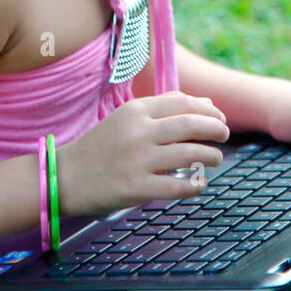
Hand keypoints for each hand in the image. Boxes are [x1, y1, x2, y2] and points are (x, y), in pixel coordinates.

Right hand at [56, 91, 229, 216]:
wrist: (65, 176)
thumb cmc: (100, 147)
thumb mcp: (125, 118)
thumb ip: (161, 109)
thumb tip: (204, 104)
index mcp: (135, 110)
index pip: (183, 103)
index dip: (208, 110)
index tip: (219, 118)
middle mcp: (138, 131)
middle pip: (191, 124)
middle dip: (216, 129)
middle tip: (224, 135)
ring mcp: (137, 159)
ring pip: (190, 153)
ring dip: (211, 156)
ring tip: (214, 158)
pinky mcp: (136, 187)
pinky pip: (177, 185)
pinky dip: (195, 184)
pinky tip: (199, 183)